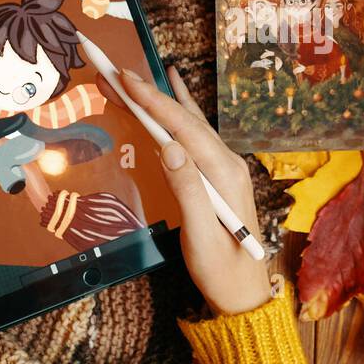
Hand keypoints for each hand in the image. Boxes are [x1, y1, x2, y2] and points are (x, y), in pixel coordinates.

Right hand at [99, 66, 272, 316]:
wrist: (245, 294)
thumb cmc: (221, 269)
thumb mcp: (200, 235)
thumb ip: (187, 190)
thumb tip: (168, 147)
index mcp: (224, 174)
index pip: (183, 128)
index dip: (154, 100)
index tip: (127, 77)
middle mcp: (228, 163)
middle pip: (185, 120)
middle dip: (151, 93)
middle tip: (119, 70)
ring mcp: (225, 169)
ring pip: (191, 124)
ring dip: (164, 99)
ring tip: (145, 74)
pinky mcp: (219, 177)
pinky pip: (195, 136)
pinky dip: (179, 115)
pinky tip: (177, 100)